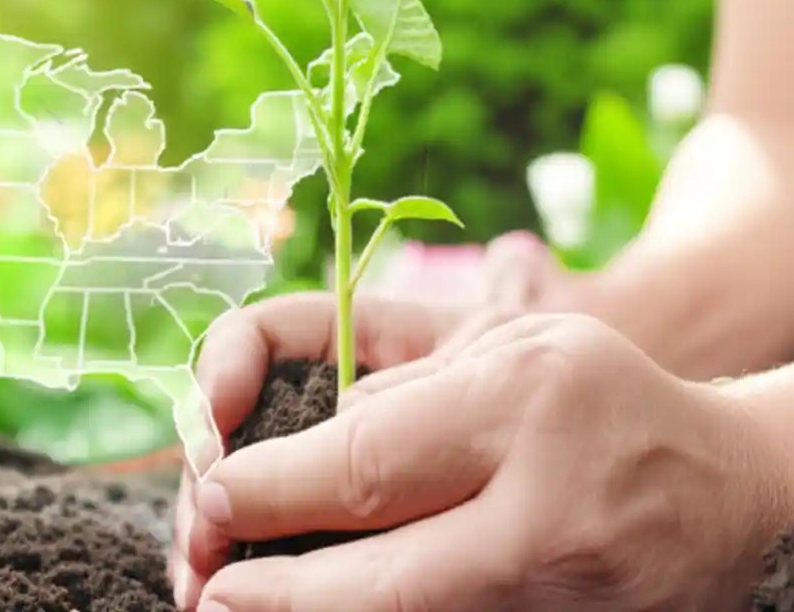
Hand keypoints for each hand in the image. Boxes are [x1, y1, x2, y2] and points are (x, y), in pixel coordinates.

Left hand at [189, 314, 793, 610]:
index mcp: (524, 409)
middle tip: (207, 595)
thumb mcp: (504, 351)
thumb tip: (284, 462)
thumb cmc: (600, 398)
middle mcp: (549, 518)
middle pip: (381, 582)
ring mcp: (569, 600)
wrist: (731, 486)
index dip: (271, 492)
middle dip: (278, 596)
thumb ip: (398, 395)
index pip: (365, 467)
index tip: (212, 499)